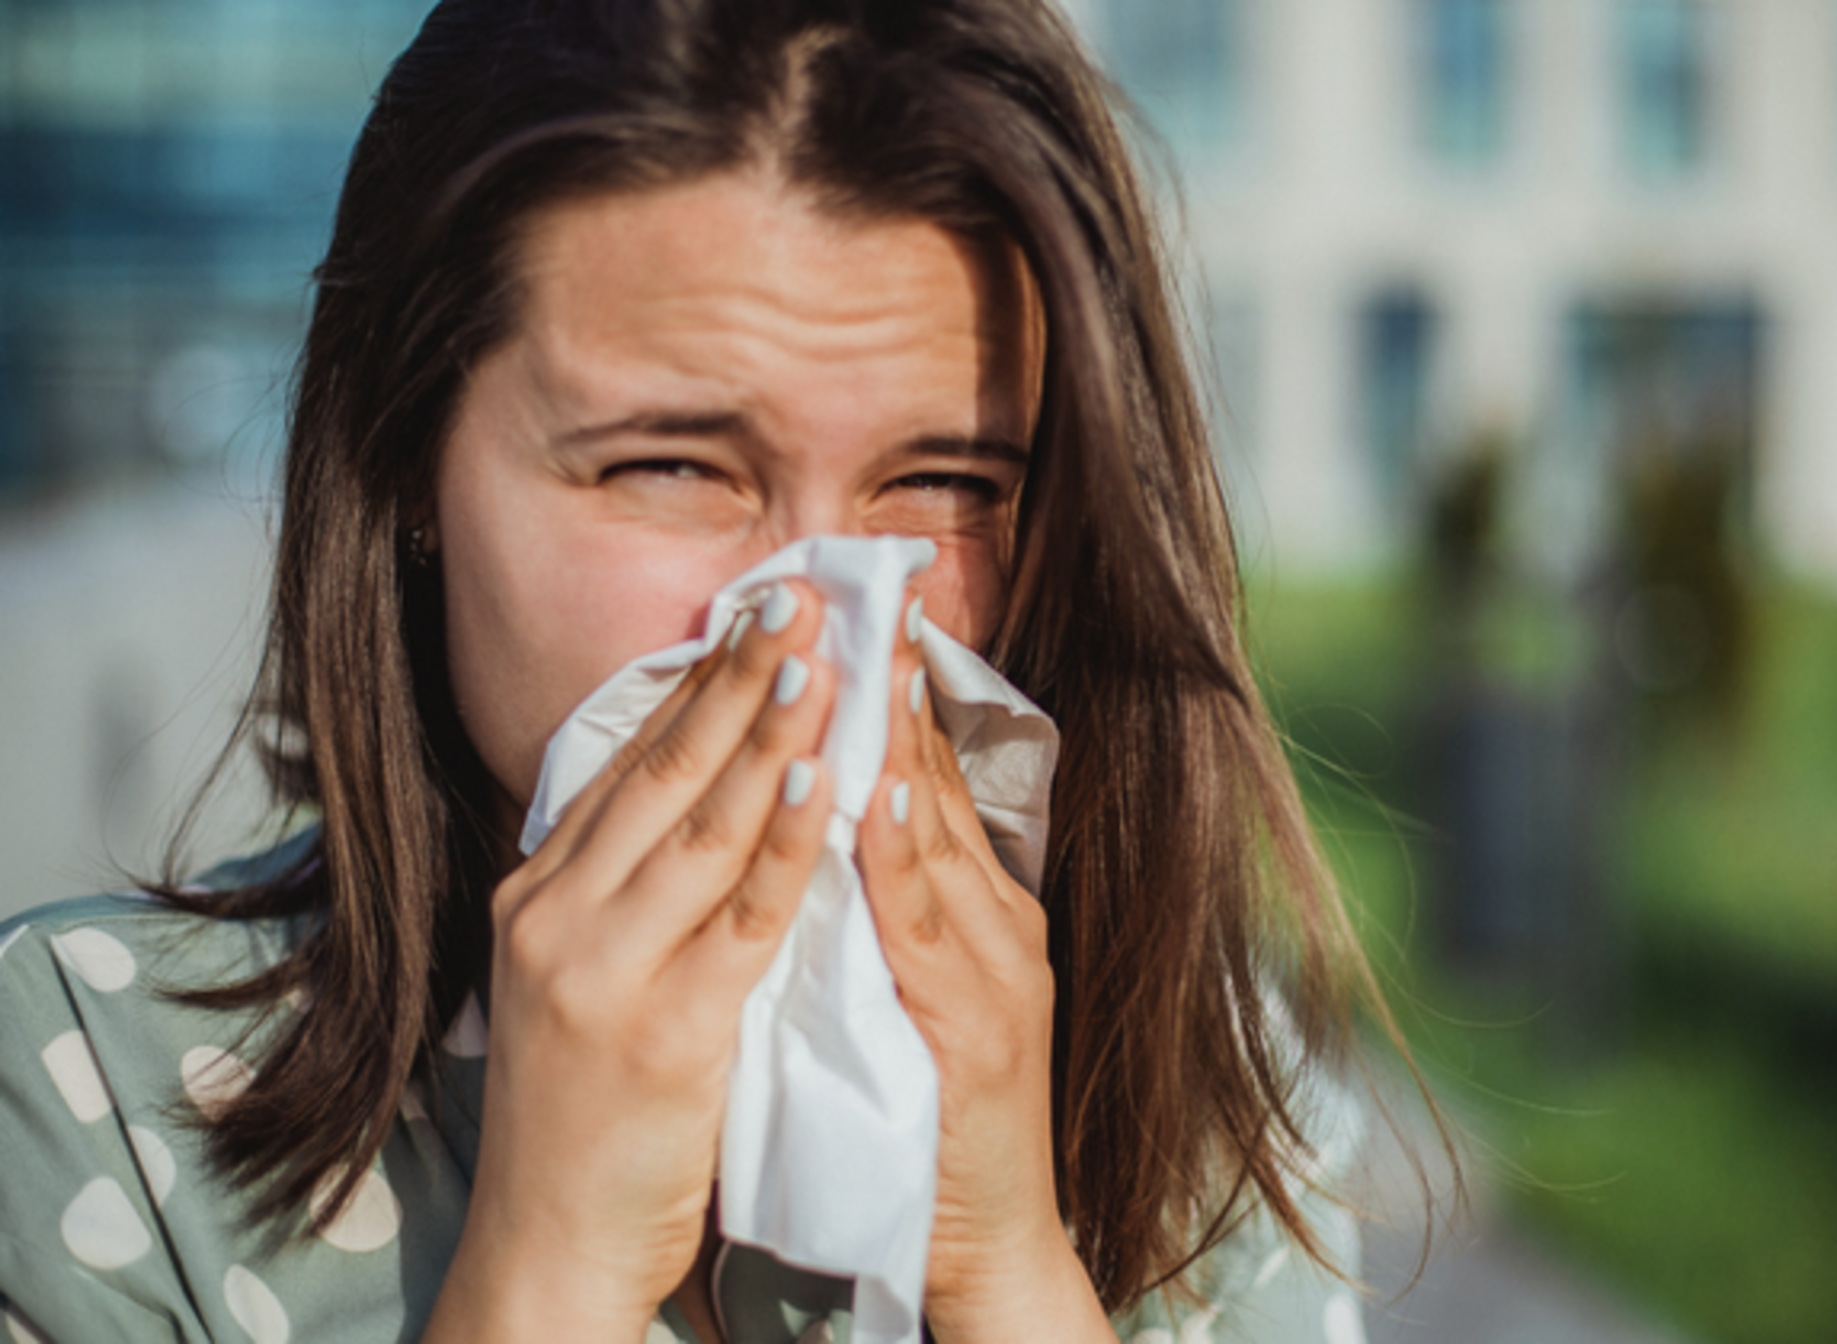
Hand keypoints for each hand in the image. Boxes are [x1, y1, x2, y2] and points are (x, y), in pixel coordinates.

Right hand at [424, 583, 838, 1343]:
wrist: (547, 1244)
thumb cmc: (581, 1112)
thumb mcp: (576, 975)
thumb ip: (620, 888)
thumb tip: (684, 793)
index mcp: (538, 892)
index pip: (625, 759)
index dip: (694, 678)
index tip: (751, 610)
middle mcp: (555, 913)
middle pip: (661, 768)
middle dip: (736, 673)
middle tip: (796, 593)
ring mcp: (599, 967)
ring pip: (700, 823)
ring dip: (768, 732)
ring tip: (820, 654)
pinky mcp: (661, 1029)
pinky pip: (738, 916)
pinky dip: (780, 844)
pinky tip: (816, 783)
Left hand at [858, 606, 1115, 1343]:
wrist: (985, 1245)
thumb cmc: (927, 1118)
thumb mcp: (898, 989)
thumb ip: (870, 907)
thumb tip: (813, 820)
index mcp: (965, 908)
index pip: (912, 776)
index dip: (880, 690)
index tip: (844, 606)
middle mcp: (990, 920)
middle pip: (931, 780)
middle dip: (892, 682)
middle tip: (858, 589)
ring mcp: (995, 970)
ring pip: (938, 835)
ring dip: (901, 743)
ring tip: (869, 654)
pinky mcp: (986, 1029)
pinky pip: (931, 933)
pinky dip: (904, 862)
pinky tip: (876, 799)